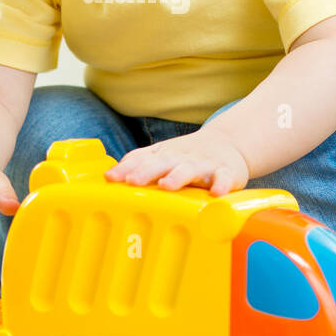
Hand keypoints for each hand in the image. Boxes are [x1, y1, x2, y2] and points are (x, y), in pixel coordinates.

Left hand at [104, 125, 249, 196]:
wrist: (227, 143)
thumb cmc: (186, 155)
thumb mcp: (161, 156)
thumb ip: (137, 164)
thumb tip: (108, 176)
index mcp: (163, 155)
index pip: (142, 159)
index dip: (126, 168)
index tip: (112, 178)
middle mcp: (180, 158)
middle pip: (162, 163)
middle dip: (146, 171)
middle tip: (132, 181)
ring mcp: (203, 165)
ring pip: (190, 169)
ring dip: (178, 176)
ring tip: (167, 185)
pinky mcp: (226, 173)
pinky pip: (225, 179)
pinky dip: (222, 185)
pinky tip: (217, 193)